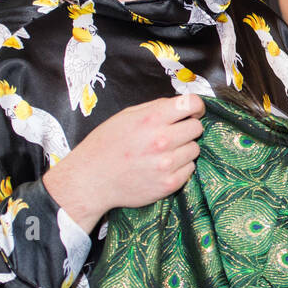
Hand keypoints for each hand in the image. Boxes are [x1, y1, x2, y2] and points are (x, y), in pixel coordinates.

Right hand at [44, 94, 205, 233]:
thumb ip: (155, 108)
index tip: (194, 111)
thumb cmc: (105, 146)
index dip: (196, 106)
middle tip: (173, 134)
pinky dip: (180, 167)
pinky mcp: (169, 183)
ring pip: (195, 149)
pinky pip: (189, 169)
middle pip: (197, 128)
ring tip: (163, 152)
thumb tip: (180, 105)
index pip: (191, 103)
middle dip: (188, 128)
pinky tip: (161, 166)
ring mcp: (167, 164)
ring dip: (183, 149)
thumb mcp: (125, 117)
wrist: (91, 180)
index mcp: (151, 119)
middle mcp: (162, 140)